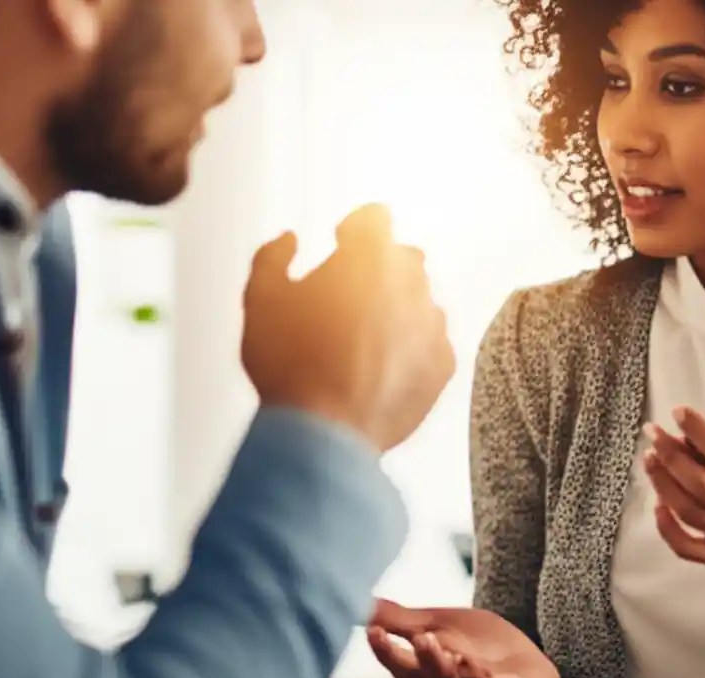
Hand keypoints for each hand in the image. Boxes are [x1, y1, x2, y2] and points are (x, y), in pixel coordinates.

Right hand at [242, 204, 455, 451]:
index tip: (340, 245)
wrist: (324, 432)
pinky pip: (430, 342)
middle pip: (401, 259)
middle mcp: (411, 282)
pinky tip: (380, 370)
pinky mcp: (443, 364)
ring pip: (418, 301)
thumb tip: (289, 240)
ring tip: (361, 343)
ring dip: (395, 310)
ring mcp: (432, 324)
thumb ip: (273, 257)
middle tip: (345, 301)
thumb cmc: (290, 364)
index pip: (374, 218)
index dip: (353, 231)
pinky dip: (410, 349)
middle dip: (376, 271)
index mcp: (368, 257)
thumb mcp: (261, 300)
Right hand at [367, 599, 561, 677]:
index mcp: (430, 666)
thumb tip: (359, 603)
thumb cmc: (478, 649)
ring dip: (450, 669)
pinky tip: (478, 666)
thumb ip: (400, 620)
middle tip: (419, 637)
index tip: (371, 630)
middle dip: (422, 660)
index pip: (401, 664)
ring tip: (449, 649)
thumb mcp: (438, 626)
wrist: (527, 671)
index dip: (385, 650)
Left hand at [643, 406, 704, 591]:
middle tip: (654, 435)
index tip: (678, 412)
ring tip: (652, 460)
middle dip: (670, 456)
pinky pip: (687, 548)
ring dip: (662, 483)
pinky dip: (666, 526)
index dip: (698, 429)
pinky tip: (659, 504)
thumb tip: (685, 435)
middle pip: (702, 485)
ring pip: (689, 512)